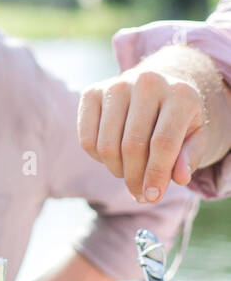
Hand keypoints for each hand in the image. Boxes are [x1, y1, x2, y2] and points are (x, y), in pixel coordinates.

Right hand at [78, 65, 210, 202]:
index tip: (152, 197)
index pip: (163, 142)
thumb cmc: (177, 120)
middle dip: (135, 177)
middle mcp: (147, 83)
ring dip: (117, 170)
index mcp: (180, 94)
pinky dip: (98, 158)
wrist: (156, 89)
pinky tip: (112, 156)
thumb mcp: (194, 137)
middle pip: (133, 145)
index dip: (156, 174)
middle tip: (139, 193)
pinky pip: (86, 139)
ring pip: (107, 145)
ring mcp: (116, 85)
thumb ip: (189, 157)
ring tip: (128, 173)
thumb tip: (179, 178)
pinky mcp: (91, 92)